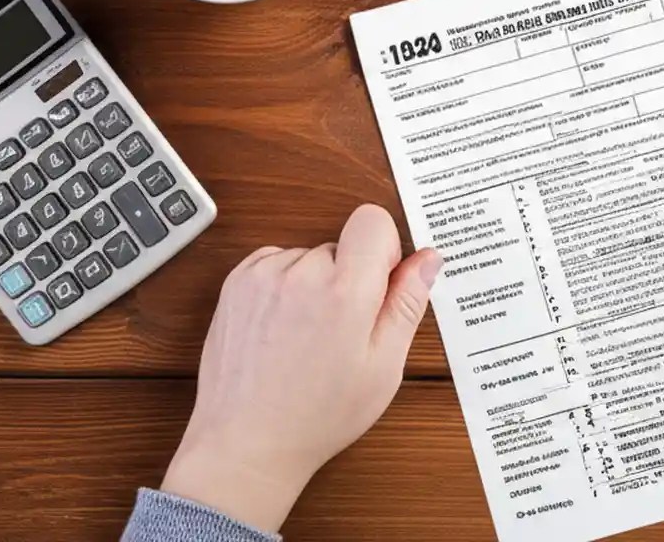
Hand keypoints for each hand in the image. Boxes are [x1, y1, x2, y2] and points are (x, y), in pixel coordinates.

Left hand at [161, 205, 443, 530]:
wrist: (247, 442)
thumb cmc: (318, 414)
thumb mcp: (384, 367)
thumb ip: (408, 303)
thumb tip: (427, 259)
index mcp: (345, 292)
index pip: (373, 220)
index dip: (384, 251)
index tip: (378, 288)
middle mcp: (300, 274)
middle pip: (343, 245)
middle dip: (350, 277)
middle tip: (341, 332)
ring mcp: (262, 276)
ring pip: (309, 256)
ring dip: (314, 283)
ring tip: (307, 337)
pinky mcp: (236, 284)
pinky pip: (276, 264)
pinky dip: (285, 286)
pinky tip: (285, 330)